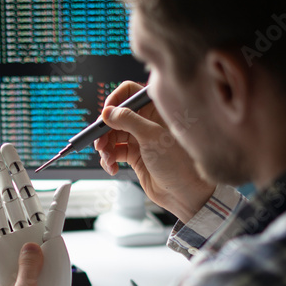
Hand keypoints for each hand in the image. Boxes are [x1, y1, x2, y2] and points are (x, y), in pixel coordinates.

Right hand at [93, 79, 215, 222]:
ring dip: (105, 147)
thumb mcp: (152, 136)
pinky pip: (114, 152)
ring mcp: (140, 138)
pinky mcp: (135, 155)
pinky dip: (109, 159)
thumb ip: (128, 120)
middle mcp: (147, 121)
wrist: (185, 193)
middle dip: (105, 130)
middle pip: (115, 117)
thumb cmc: (179, 163)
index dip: (115, 101)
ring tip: (108, 159)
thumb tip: (108, 112)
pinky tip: (112, 167)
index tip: (106, 116)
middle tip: (100, 143)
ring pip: (112, 135)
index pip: (129, 92)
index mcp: (155, 110)